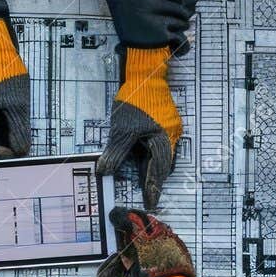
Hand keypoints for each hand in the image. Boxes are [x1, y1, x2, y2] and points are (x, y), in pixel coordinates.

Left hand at [99, 47, 179, 210]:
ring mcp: (170, 128)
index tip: (151, 203)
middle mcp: (171, 136)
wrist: (145, 73)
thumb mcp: (121, 130)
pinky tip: (144, 159)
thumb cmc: (134, 100)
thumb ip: (115, 153)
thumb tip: (104, 172)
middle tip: (148, 196)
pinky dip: (152, 155)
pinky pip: (160, 145)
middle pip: (163, 165)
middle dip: (155, 181)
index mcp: (162, 140)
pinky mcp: (165, 122)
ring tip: (145, 183)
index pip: (158, 171)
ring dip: (153, 168)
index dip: (153, 188)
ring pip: (162, 155)